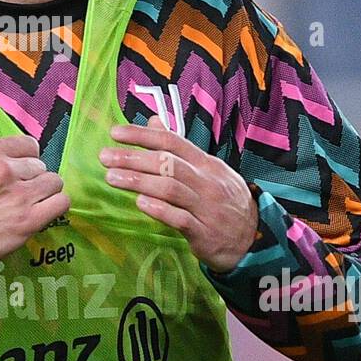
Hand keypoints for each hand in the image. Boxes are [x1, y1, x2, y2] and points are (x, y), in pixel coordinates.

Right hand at [0, 134, 70, 275]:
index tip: (20, 173)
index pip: (30, 144)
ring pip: (55, 182)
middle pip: (42, 165)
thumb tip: (25, 162)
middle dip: (34, 180)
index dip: (27, 160)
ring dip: (46, 194)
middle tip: (20, 195)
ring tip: (31, 205)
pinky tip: (43, 214)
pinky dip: (55, 207)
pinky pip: (61, 202)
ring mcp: (20, 194)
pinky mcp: (30, 219)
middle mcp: (6, 168)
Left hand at [99, 116, 257, 273]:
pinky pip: (181, 219)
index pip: (172, 141)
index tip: (115, 133)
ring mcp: (206, 207)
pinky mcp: (204, 233)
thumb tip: (153, 120)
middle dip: (134, 158)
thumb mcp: (207, 169)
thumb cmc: (223, 200)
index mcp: (205, 163)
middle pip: (168, 163)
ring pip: (171, 188)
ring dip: (139, 181)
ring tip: (112, 178)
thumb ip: (179, 147)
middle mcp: (206, 181)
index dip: (143, 135)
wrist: (254, 239)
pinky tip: (140, 204)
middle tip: (105, 157)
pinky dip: (160, 210)